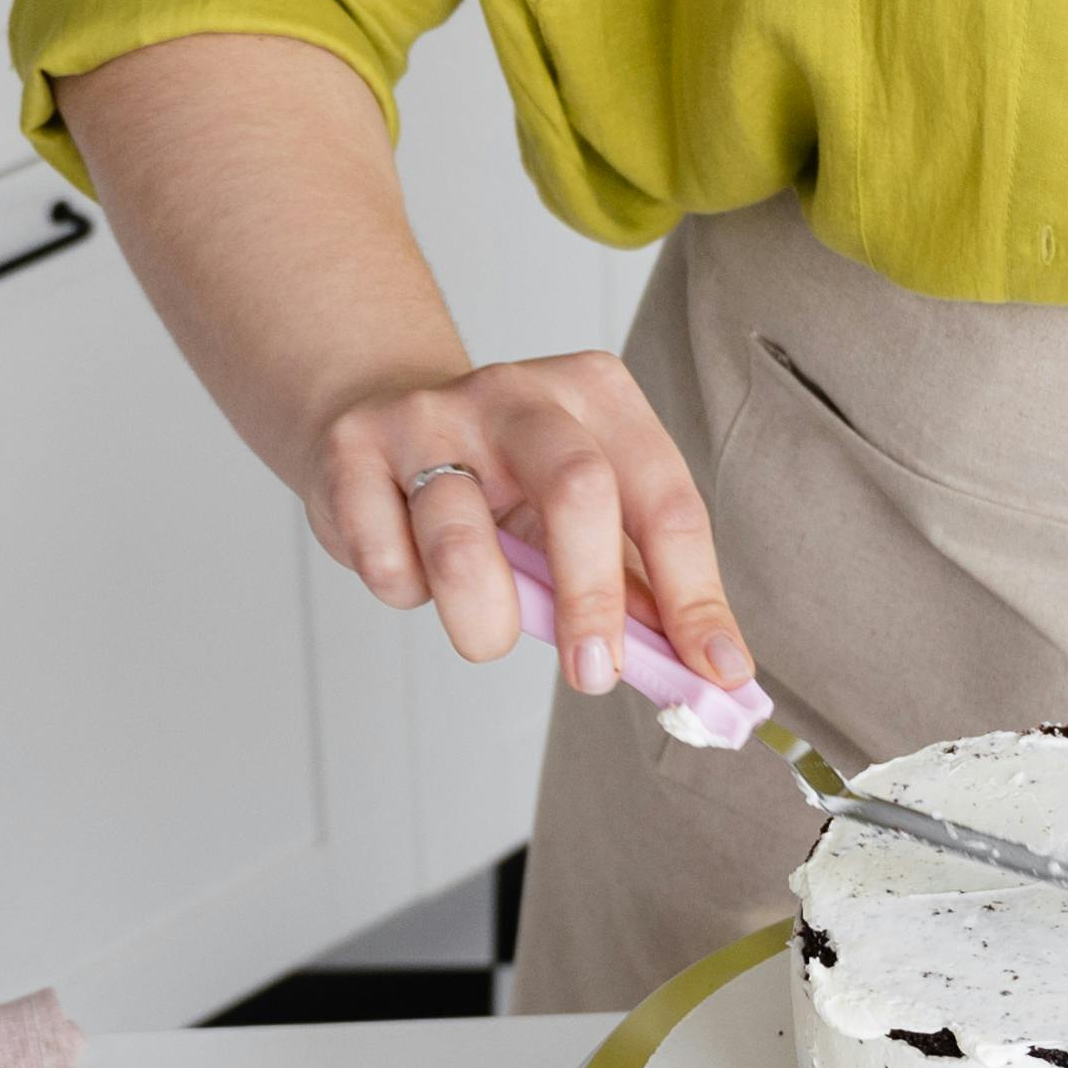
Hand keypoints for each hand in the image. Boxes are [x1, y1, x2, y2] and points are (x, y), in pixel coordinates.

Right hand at [312, 351, 749, 692]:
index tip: (714, 673)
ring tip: (483, 633)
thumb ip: (641, 589)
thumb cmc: (499, 484)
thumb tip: (708, 675)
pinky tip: (413, 568)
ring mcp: (430, 414)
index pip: (665, 502)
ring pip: (463, 542)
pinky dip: (407, 593)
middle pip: (576, 490)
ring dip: (481, 622)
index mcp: (598, 397)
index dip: (695, 597)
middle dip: (592, 602)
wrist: (375, 415)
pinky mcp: (353, 448)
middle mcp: (519, 392)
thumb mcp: (582, 520)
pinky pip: (386, 560)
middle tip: (594, 675)